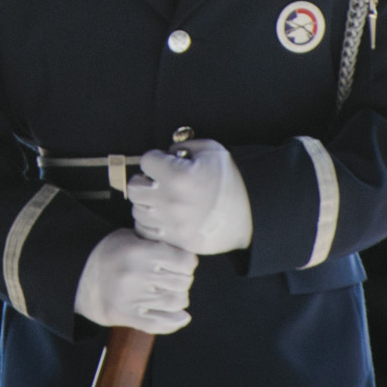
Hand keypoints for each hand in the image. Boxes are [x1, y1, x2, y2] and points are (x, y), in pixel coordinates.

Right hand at [75, 231, 196, 334]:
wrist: (77, 278)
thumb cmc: (109, 254)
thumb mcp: (129, 237)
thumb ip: (156, 243)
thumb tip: (186, 255)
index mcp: (137, 251)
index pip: (183, 261)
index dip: (188, 262)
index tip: (184, 263)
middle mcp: (134, 275)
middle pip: (181, 282)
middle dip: (184, 280)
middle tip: (177, 278)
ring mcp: (130, 298)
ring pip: (174, 303)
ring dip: (180, 299)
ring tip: (174, 294)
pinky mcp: (125, 316)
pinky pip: (159, 323)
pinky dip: (175, 322)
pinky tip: (182, 316)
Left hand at [126, 142, 253, 253]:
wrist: (252, 214)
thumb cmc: (231, 181)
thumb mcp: (212, 151)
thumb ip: (184, 146)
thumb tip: (165, 154)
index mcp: (179, 176)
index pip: (146, 161)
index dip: (156, 158)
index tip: (165, 162)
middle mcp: (172, 202)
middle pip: (135, 188)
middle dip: (145, 180)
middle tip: (158, 181)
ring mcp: (173, 224)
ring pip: (138, 211)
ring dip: (146, 203)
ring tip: (161, 200)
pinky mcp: (176, 240)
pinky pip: (147, 232)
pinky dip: (150, 224)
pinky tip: (162, 217)